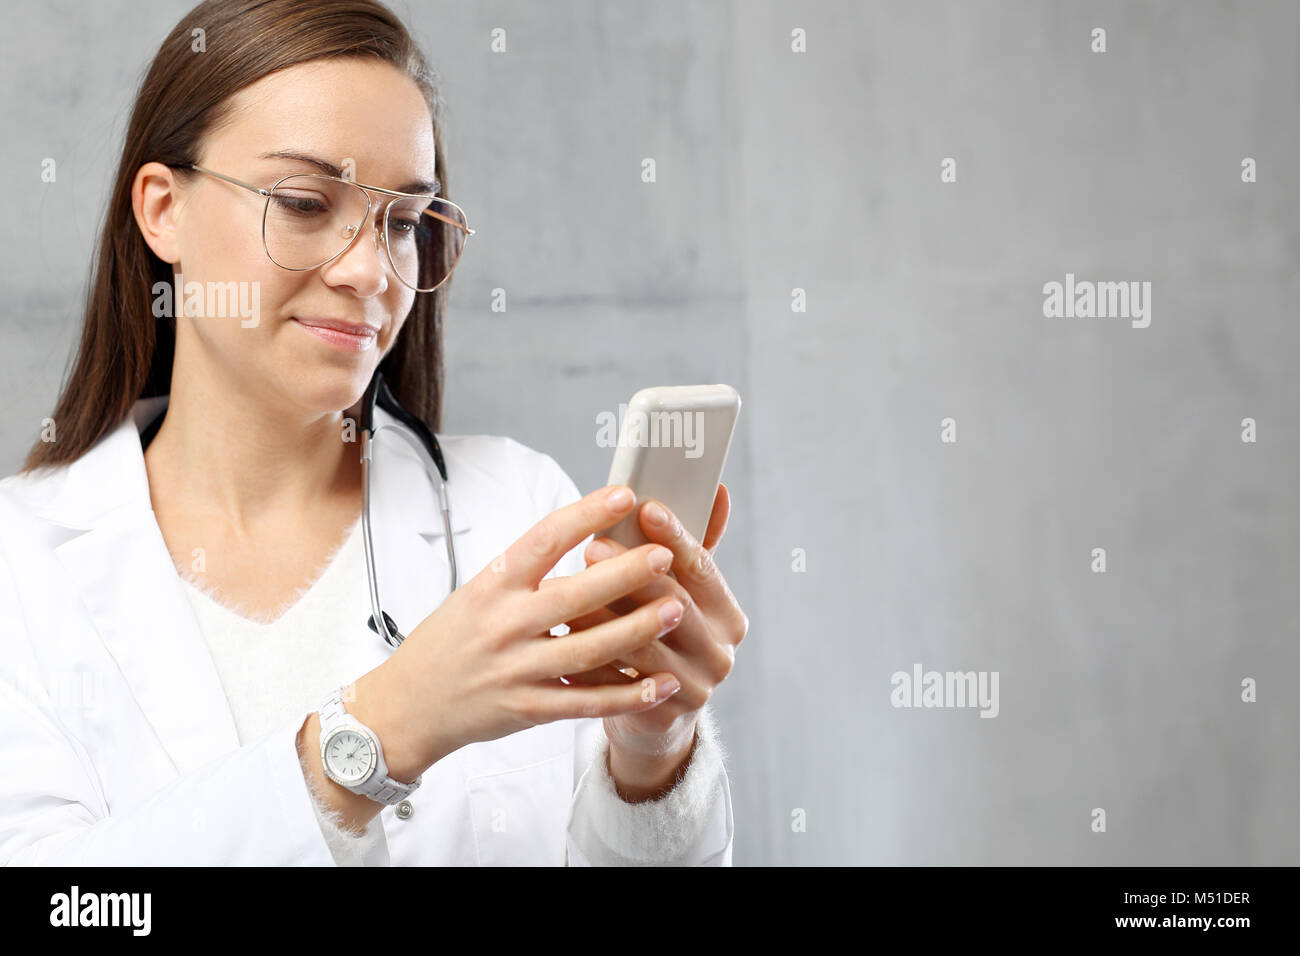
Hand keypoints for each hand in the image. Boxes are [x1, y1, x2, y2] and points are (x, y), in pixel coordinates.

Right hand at [352, 485, 685, 781]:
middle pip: (575, 595)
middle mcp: (504, 624)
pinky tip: (661, 683)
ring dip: (637, 630)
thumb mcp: (476, 593)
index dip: (586, 514)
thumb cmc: (447, 642)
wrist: (405, 707)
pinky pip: (586, 703)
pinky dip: (627, 695)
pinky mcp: (527, 710)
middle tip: (666, 555)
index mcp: (492, 585)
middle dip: (626, 574)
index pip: (543, 539)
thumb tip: (584, 537)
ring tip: (676, 609)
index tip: (624, 495)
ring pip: (588, 650)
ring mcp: (516, 670)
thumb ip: (526, 572)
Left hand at [554, 483, 748, 799]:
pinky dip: (589, 658)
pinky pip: (618, 682)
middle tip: (594, 544)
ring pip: (641, 644)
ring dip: (602, 614)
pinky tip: (561, 636)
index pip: (702, 567)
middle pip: (672, 603)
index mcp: (727, 613)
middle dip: (631, 572)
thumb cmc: (664, 633)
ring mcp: (695, 686)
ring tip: (565, 588)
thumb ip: (695, 543)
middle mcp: (720, 650)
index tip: (645, 507)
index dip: (675, 536)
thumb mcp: (684, 591)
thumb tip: (716, 488)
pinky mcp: (662, 713)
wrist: (657, 714)